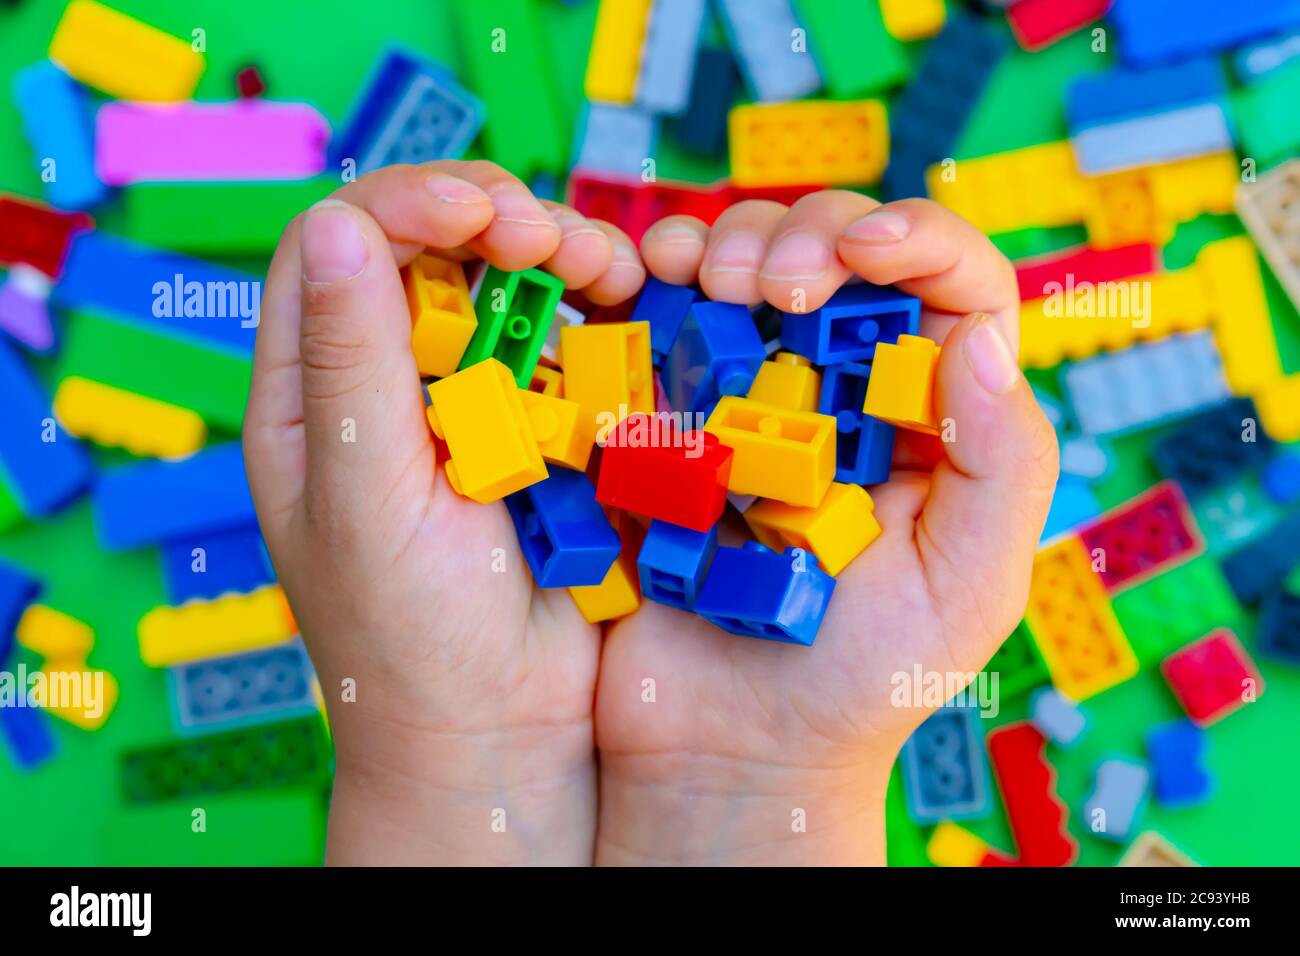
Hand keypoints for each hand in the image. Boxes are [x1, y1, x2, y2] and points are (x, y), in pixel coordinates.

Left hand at [243, 161, 644, 864]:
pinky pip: (562, 341)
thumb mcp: (366, 497)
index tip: (482, 212)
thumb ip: (354, 363)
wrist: (501, 731)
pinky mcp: (538, 428)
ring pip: (500, 284)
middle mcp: (385, 387)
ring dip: (556, 254)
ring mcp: (466, 404)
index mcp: (313, 400)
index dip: (404, 204)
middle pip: (423, 247)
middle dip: (491, 218)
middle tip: (551, 240)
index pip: (332, 248)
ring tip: (605, 270)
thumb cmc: (410, 638)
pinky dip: (595, 311)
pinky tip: (625, 306)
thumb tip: (341, 226)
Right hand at [594, 193, 1058, 864]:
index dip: (918, 238)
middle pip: (845, 249)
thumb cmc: (860, 677)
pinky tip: (650, 277)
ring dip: (730, 242)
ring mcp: (752, 392)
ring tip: (707, 283)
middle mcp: (846, 387)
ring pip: (752, 261)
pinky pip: (666, 314)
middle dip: (807, 235)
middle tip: (768, 286)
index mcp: (932, 417)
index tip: (863, 250)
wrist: (730, 741)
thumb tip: (979, 338)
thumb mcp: (966, 587)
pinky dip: (655, 274)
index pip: (954, 285)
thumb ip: (1000, 464)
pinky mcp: (672, 410)